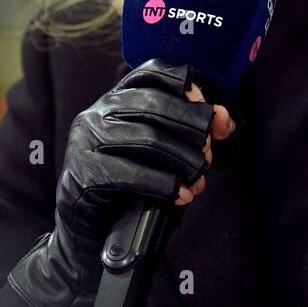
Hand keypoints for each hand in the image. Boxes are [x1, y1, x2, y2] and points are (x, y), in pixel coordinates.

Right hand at [6, 57, 236, 306]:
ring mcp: (85, 142)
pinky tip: (181, 196)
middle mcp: (97, 112)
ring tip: (199, 180)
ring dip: (184, 160)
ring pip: (148, 138)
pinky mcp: (83, 175)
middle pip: (155, 105)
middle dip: (192, 130)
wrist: (91, 233)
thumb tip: (224, 120)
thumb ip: (192, 132)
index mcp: (116, 98)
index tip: (211, 114)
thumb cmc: (132, 187)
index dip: (187, 87)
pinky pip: (131, 174)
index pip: (153, 73)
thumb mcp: (164, 153)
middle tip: (209, 156)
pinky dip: (164, 185)